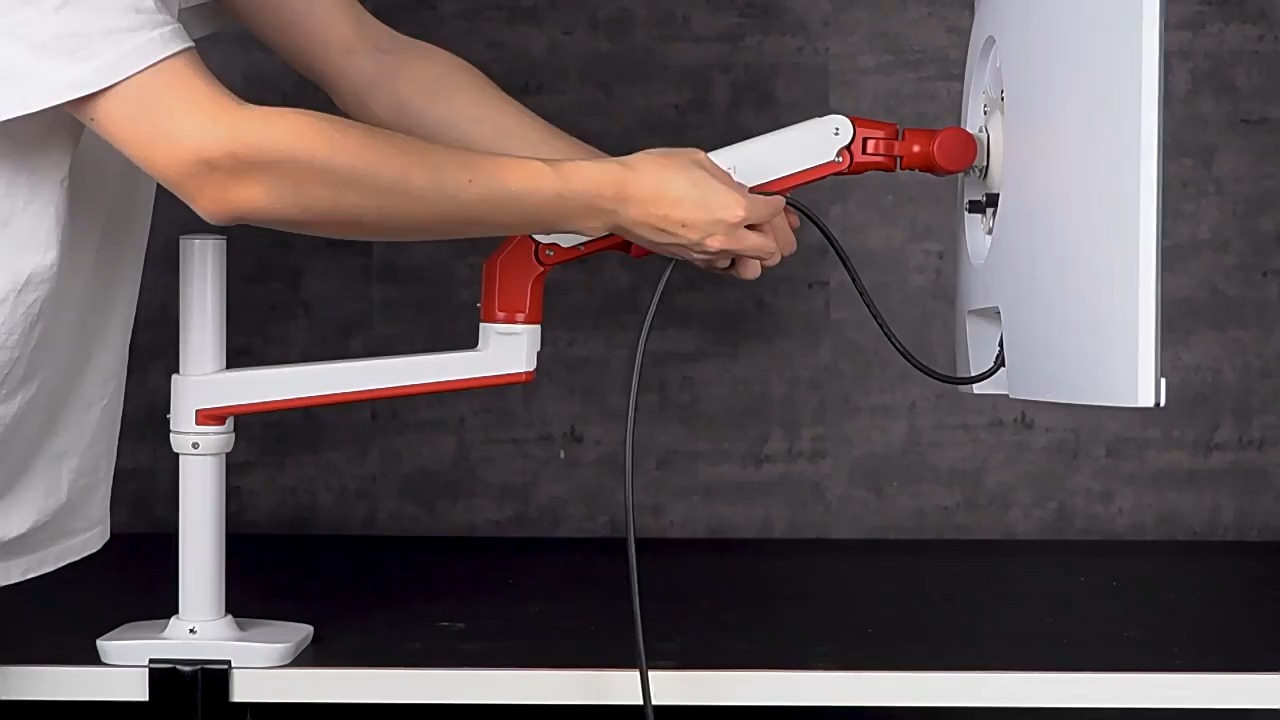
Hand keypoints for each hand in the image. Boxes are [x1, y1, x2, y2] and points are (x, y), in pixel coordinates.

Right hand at [598, 148, 793, 275]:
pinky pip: (722, 267)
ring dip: (757, 254)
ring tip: (754, 239)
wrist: (618, 197)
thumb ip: (727, 180)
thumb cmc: (650, 177)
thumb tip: (735, 187)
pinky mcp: (691, 260)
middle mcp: (725, 236)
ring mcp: (708, 252)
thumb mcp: (700, 161)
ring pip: (752, 268)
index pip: (775, 211)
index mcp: (735, 209)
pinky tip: (727, 246)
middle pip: (774, 250)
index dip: (777, 202)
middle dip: (779, 236)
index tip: (774, 199)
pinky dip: (730, 259)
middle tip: (775, 224)